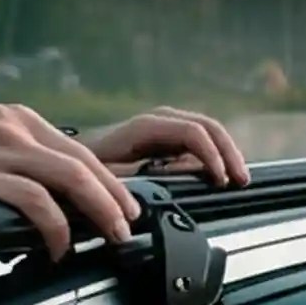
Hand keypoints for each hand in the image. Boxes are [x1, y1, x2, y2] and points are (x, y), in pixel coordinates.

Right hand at [0, 103, 145, 260]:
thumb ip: (11, 167)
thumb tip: (45, 207)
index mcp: (16, 119)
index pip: (80, 151)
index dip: (110, 182)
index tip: (125, 208)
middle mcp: (12, 126)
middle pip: (84, 163)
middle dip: (115, 199)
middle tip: (129, 228)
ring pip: (68, 177)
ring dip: (98, 211)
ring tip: (110, 237)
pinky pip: (31, 200)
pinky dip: (54, 227)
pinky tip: (58, 247)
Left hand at [78, 106, 250, 186]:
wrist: (63, 164)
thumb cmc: (80, 174)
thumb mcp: (106, 180)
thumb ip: (141, 180)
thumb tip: (178, 183)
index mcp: (144, 128)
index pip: (191, 131)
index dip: (211, 155)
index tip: (220, 180)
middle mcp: (156, 121)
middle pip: (206, 126)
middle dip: (228, 152)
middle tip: (242, 180)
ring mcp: (161, 128)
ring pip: (205, 131)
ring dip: (225, 153)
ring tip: (237, 178)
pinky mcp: (162, 139)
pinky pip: (196, 141)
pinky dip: (213, 156)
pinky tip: (218, 175)